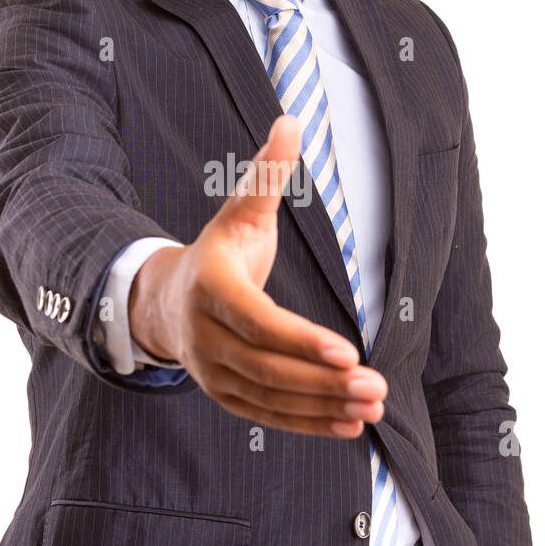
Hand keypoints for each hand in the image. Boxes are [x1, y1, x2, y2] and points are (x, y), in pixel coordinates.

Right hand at [128, 114, 387, 437]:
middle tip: (375, 384)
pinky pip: (269, 416)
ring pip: (270, 398)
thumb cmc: (219, 250)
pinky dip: (310, 424)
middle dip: (323, 379)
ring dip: (323, 406)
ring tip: (374, 405)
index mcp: (210, 288)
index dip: (301, 339)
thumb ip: (267, 174)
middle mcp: (206, 337)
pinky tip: (351, 424)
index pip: (258, 321)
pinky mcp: (226, 396)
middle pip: (267, 368)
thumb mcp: (240, 211)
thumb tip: (291, 120)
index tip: (348, 350)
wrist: (169, 299)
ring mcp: (213, 373)